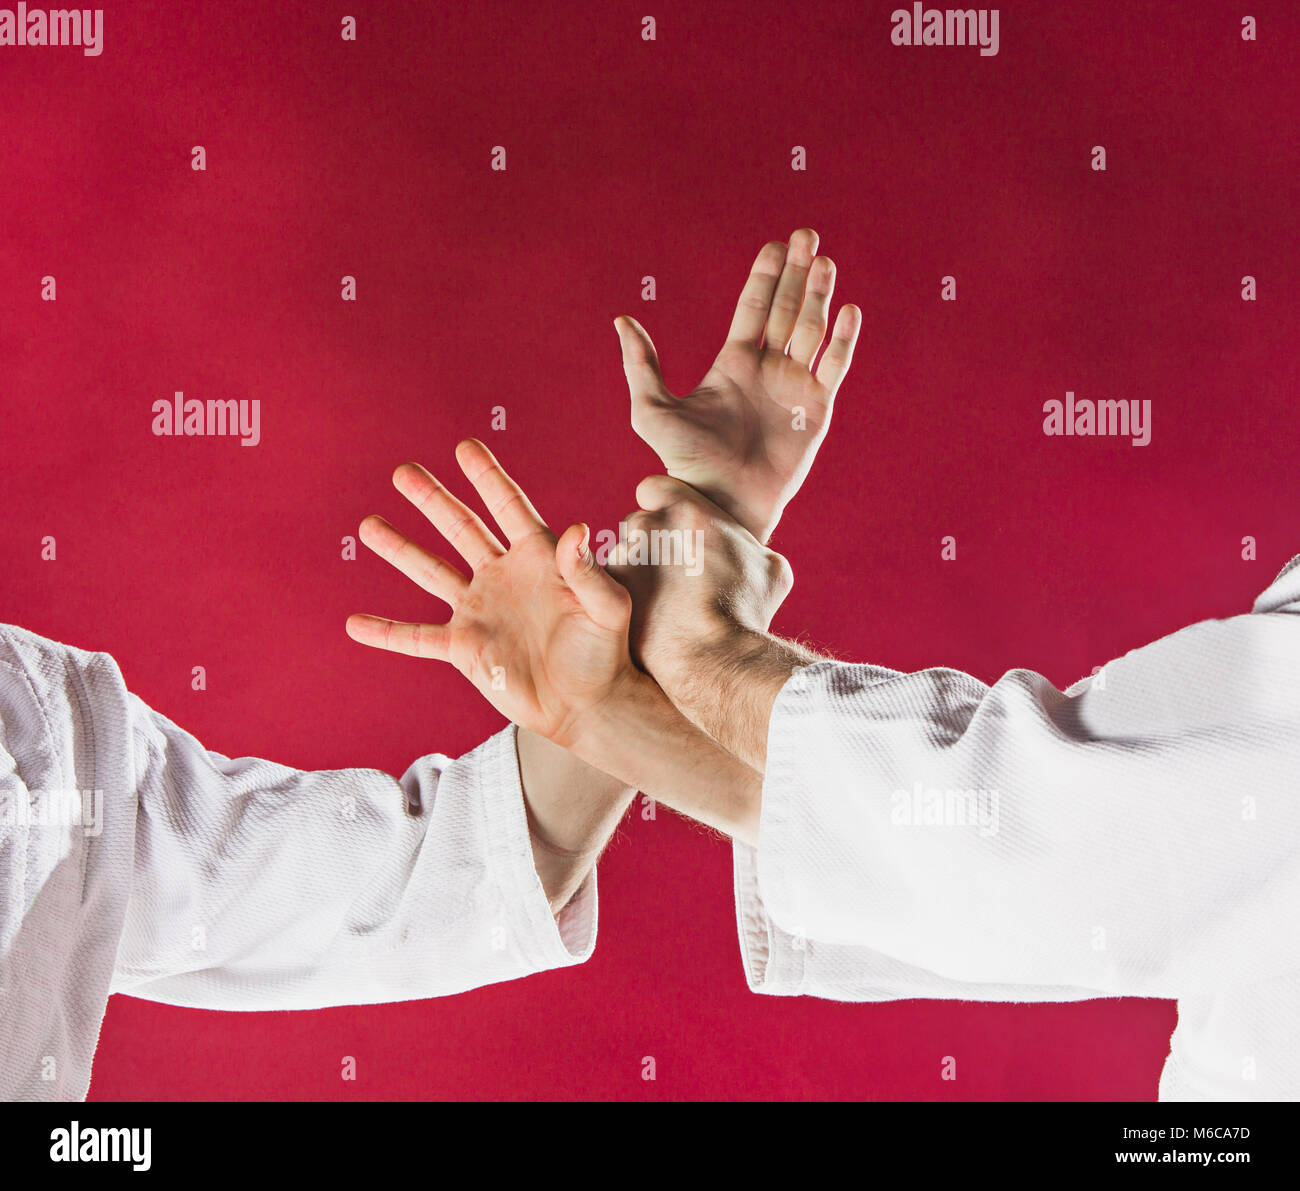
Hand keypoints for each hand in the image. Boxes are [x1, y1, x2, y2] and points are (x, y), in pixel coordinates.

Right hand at [346, 439, 640, 752]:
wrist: (587, 705)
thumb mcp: (606, 608)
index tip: (465, 447)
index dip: (487, 477)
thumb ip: (588, 570)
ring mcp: (480, 610)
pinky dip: (386, 631)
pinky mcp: (465, 647)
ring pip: (430, 572)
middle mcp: (503, 576)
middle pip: (461, 528)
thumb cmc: (604, 653)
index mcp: (540, 558)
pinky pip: (417, 637)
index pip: (509, 507)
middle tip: (404, 472)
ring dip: (400, 549)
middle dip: (432, 499)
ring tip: (368, 525)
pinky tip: (355, 623)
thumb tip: (578, 528)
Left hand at [606, 475, 793, 699]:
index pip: (655, 489)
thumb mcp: (772, 568)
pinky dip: (628, 598)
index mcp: (686, 509)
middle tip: (676, 573)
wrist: (713, 659)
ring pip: (625, 555)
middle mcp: (647, 525)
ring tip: (665, 601)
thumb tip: (748, 549)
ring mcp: (622, 557)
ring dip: (638, 570)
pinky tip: (651, 617)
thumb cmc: (746, 613)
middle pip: (640, 523)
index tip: (675, 530)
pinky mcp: (608, 591)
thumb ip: (751, 545)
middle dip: (653, 542)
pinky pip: (613, 586)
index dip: (664, 508)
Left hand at [615, 228, 860, 543]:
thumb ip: (640, 365)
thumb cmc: (685, 463)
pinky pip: (833, 367)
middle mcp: (768, 370)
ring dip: (818, 296)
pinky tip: (847, 311)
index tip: (777, 244)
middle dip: (797, 273)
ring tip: (824, 263)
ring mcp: (794, 388)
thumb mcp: (652, 411)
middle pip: (786, 310)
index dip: (766, 276)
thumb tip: (622, 320)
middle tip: (807, 235)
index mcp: (733, 364)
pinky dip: (842, 341)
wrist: (722, 502)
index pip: (753, 308)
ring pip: (811, 331)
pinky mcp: (816, 410)